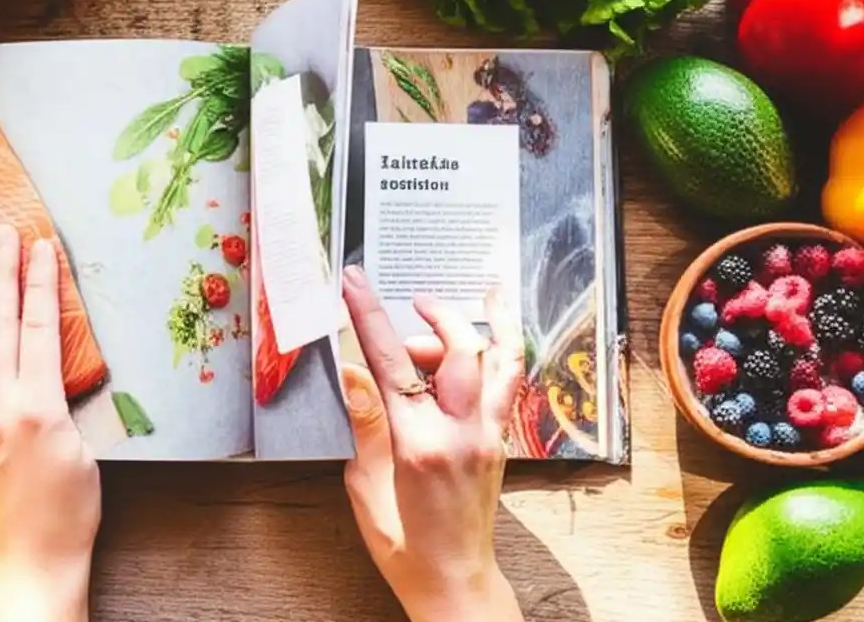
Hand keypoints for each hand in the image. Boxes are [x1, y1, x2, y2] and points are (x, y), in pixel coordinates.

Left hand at [0, 224, 100, 621]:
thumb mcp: (84, 448)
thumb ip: (63, 399)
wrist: (34, 558)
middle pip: (0, 323)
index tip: (42, 246)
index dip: (41, 283)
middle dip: (2, 273)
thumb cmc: (70, 512)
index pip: (37, 328)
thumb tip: (51, 366)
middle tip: (3, 233)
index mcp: (35, 408)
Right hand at [340, 266, 524, 621]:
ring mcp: (489, 436)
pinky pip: (510, 384)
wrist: (452, 579)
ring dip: (493, 322)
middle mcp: (463, 434)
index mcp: (420, 445)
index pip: (391, 363)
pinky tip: (501, 335)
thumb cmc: (404, 544)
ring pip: (504, 360)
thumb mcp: (365, 485)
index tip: (355, 284)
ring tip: (489, 290)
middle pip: (460, 349)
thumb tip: (353, 371)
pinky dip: (505, 352)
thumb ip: (364, 422)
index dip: (370, 316)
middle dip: (435, 314)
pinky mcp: (501, 442)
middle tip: (410, 302)